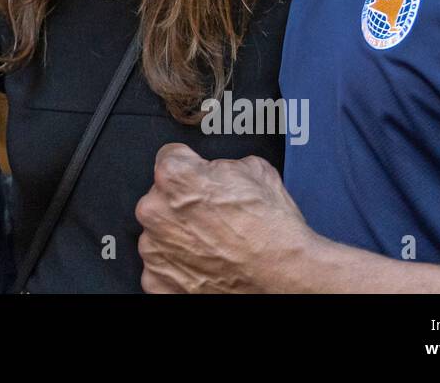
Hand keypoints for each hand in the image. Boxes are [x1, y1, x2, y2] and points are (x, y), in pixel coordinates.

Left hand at [135, 143, 316, 292]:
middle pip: (160, 198)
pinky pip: (161, 268)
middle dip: (182, 204)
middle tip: (213, 217)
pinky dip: (178, 268)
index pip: (170, 158)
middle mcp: (154, 210)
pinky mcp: (157, 281)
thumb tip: (216, 169)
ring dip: (179, 237)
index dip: (192, 168)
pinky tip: (206, 265)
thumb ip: (221, 164)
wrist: (286, 277)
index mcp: (174, 176)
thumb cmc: (272, 230)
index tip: (202, 179)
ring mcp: (153, 249)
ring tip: (214, 244)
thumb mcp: (255, 170)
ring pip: (160, 233)